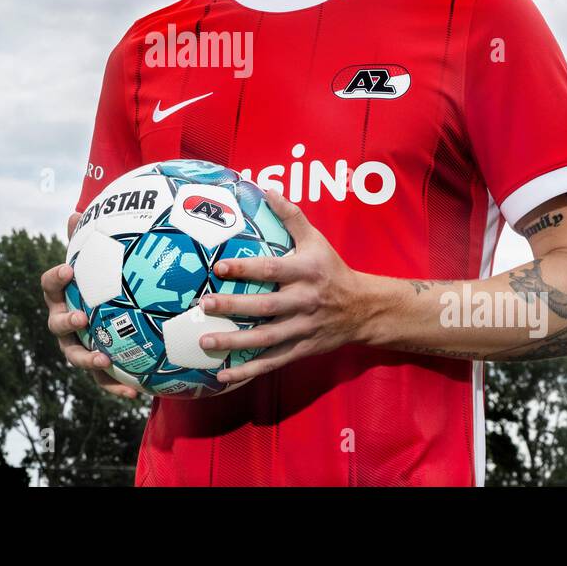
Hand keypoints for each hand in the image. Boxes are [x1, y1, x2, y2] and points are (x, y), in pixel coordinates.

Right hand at [41, 210, 140, 399]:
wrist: (106, 311)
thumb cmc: (99, 279)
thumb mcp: (97, 258)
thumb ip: (89, 240)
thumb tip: (76, 210)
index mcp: (62, 294)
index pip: (50, 284)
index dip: (56, 278)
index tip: (69, 270)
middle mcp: (64, 322)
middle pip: (58, 324)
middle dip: (67, 322)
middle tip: (83, 318)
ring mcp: (77, 346)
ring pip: (76, 356)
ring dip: (89, 361)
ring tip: (106, 361)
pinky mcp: (95, 366)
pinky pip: (103, 380)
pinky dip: (117, 386)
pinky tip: (136, 393)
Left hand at [198, 188, 372, 383]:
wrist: (363, 309)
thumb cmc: (332, 270)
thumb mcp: (316, 240)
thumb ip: (291, 216)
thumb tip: (266, 189)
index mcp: (306, 272)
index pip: (273, 270)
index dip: (246, 269)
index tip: (219, 267)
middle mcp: (304, 302)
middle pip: (265, 307)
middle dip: (233, 307)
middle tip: (203, 304)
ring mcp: (303, 329)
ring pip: (266, 339)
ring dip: (234, 343)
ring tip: (205, 342)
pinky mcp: (301, 350)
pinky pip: (272, 362)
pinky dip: (247, 372)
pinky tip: (222, 376)